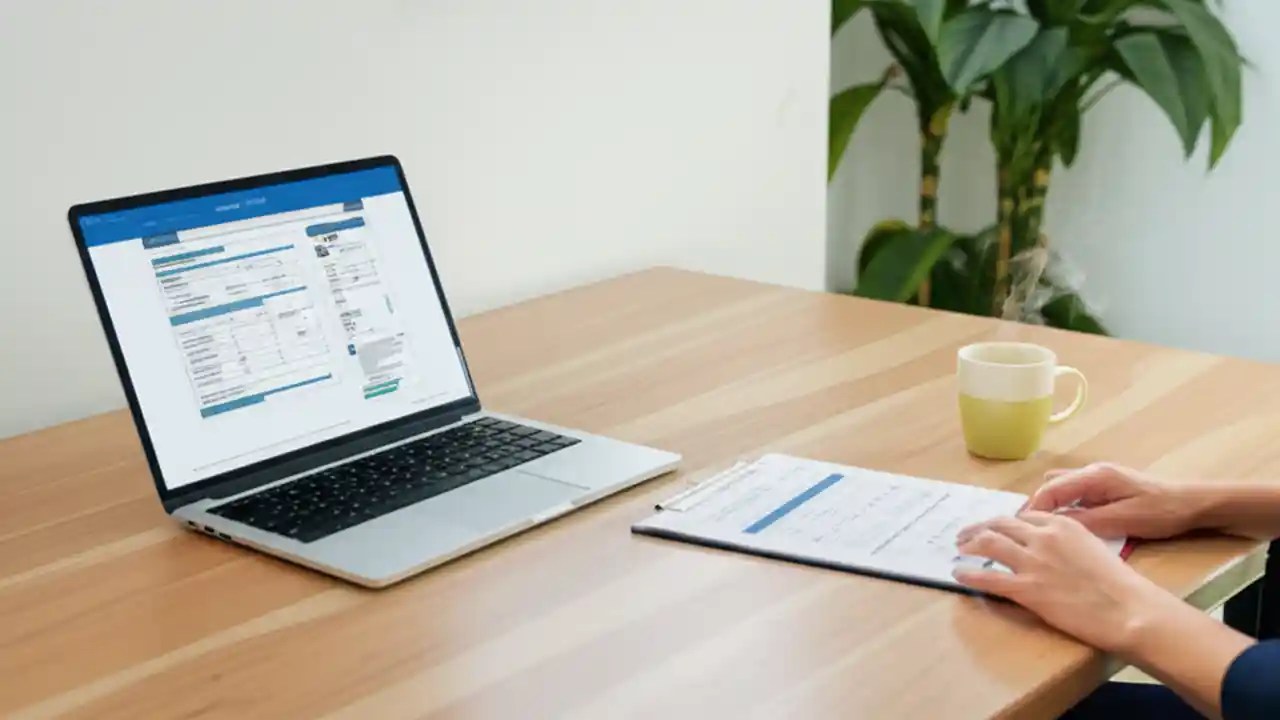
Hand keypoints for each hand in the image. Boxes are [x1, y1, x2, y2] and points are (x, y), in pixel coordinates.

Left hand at [953, 512, 1171, 653]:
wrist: (1128, 609)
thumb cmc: (1118, 583)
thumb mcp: (1092, 547)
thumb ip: (1067, 541)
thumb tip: (1051, 546)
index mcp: (1061, 524)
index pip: (1022, 516)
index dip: (1003, 522)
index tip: (994, 527)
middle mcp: (1043, 536)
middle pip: (1000, 524)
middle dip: (979, 528)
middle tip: (965, 535)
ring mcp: (1033, 561)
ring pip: (989, 544)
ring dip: (969, 545)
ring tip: (959, 549)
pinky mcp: (1027, 588)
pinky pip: (988, 578)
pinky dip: (969, 574)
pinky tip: (958, 574)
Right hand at [1022, 463, 1204, 539]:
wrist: (1193, 504)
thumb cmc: (1161, 512)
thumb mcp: (1122, 520)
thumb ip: (1087, 520)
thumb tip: (1053, 524)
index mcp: (1094, 477)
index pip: (1050, 489)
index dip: (1032, 509)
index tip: (1020, 529)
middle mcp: (1092, 472)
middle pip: (1052, 486)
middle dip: (1037, 507)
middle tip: (1027, 531)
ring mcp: (1099, 478)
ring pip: (1062, 489)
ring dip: (1050, 507)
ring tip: (1042, 530)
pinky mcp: (1106, 487)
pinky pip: (1075, 494)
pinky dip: (1064, 506)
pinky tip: (1066, 525)